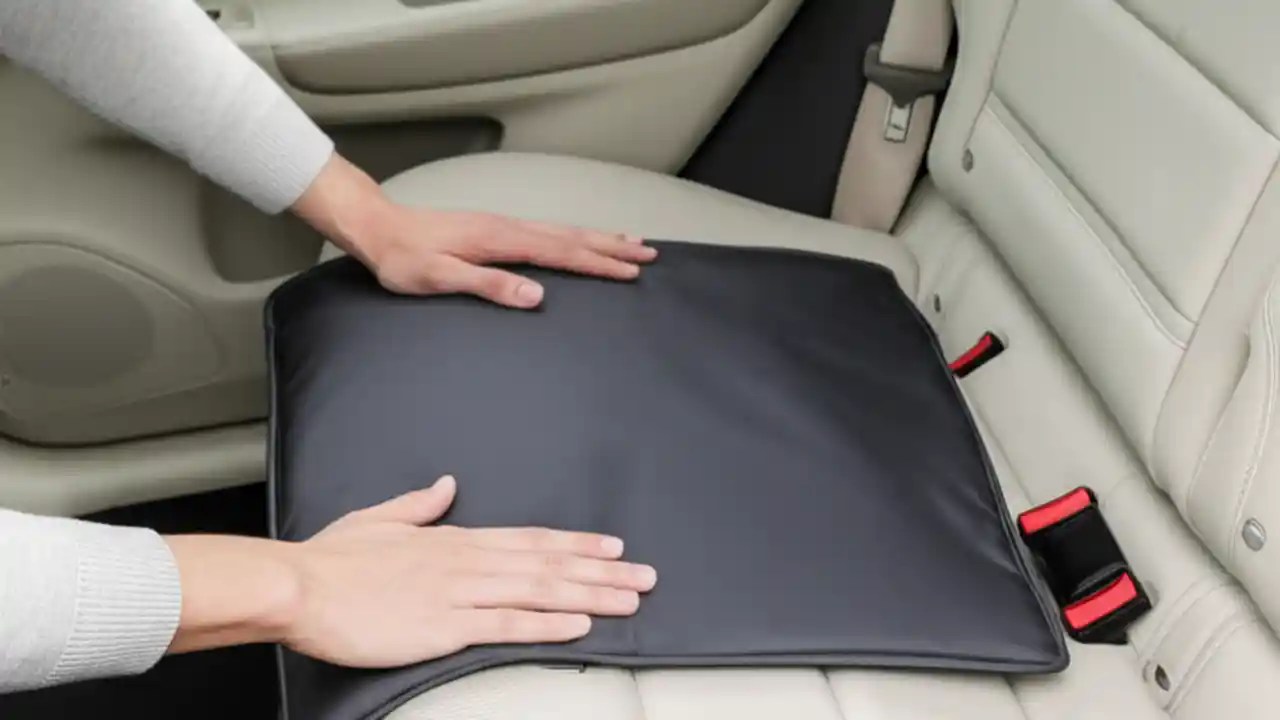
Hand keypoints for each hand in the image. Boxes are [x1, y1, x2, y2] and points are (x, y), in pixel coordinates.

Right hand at [166, 477, 656, 667]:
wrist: (298, 587)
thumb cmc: (332, 561)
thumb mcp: (378, 520)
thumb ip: (419, 504)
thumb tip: (447, 485)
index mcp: (453, 538)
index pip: (530, 538)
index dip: (576, 543)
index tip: (614, 546)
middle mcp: (466, 560)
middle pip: (547, 563)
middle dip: (602, 570)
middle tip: (646, 577)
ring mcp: (458, 591)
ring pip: (539, 590)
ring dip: (590, 594)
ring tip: (630, 599)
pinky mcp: (444, 625)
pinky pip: (507, 624)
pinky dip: (547, 623)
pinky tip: (579, 624)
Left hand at [292, 154, 657, 308]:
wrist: (378, 227)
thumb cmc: (403, 259)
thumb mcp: (440, 278)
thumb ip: (489, 285)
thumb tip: (537, 295)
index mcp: (501, 240)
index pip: (562, 253)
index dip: (599, 264)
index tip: (631, 272)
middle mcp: (509, 227)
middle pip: (572, 237)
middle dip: (612, 247)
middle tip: (649, 255)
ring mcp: (504, 225)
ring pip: (563, 231)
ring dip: (599, 238)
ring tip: (631, 243)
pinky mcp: (496, 229)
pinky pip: (547, 231)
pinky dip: (574, 235)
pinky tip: (579, 239)